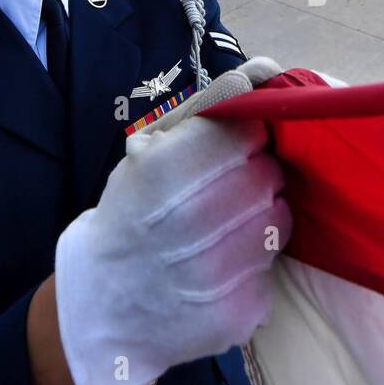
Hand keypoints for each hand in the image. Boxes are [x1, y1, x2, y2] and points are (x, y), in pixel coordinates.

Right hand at [54, 59, 289, 384]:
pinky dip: (255, 263)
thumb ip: (211, 103)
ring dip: (261, 216)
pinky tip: (222, 265)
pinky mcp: (236, 313)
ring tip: (225, 226)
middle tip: (225, 189)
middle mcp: (189, 222)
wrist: (104, 302)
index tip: (227, 148)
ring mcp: (214, 274)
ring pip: (280, 218)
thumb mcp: (151, 146)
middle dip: (254, 174)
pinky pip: (273, 268)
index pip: (249, 129)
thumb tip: (266, 70)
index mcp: (163, 169)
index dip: (243, 135)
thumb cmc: (133, 209)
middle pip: (268, 174)